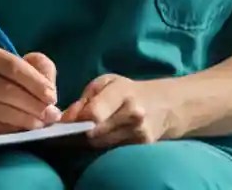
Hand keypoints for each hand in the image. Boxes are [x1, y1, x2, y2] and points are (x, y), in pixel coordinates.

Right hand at [0, 46, 61, 135]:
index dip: (35, 81)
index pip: (12, 66)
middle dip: (34, 104)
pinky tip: (26, 131)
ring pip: (2, 112)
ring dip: (28, 119)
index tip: (52, 96)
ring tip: (43, 123)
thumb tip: (50, 85)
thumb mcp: (13, 64)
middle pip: (8, 91)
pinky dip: (15, 131)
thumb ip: (37, 67)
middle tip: (52, 114)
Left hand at [59, 74, 177, 147]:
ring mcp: (139, 133)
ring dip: (87, 140)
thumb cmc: (129, 91)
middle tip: (70, 129)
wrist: (164, 105)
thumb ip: (86, 98)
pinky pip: (111, 149)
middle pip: (94, 133)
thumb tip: (67, 119)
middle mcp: (134, 114)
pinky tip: (99, 137)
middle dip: (78, 132)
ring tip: (82, 132)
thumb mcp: (107, 82)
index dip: (76, 119)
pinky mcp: (141, 146)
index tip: (67, 120)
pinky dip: (101, 144)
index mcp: (123, 93)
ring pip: (100, 144)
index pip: (94, 113)